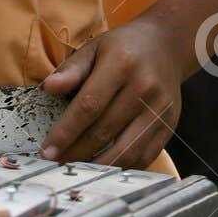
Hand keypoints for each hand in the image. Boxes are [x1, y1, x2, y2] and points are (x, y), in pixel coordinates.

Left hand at [40, 14, 181, 169]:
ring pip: (125, 151)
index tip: (47, 150)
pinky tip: (102, 168)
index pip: (89, 106)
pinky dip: (121, 168)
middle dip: (75, 153)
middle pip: (104, 131)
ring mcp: (160, 110)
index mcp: (122, 64)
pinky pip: (144, 157)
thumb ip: (72, 69)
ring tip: (75, 171)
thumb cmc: (124, 48)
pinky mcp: (170, 126)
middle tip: (54, 164)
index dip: (66, 132)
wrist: (167, 45)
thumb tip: (48, 88)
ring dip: (97, 167)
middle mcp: (144, 88)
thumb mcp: (95, 48)